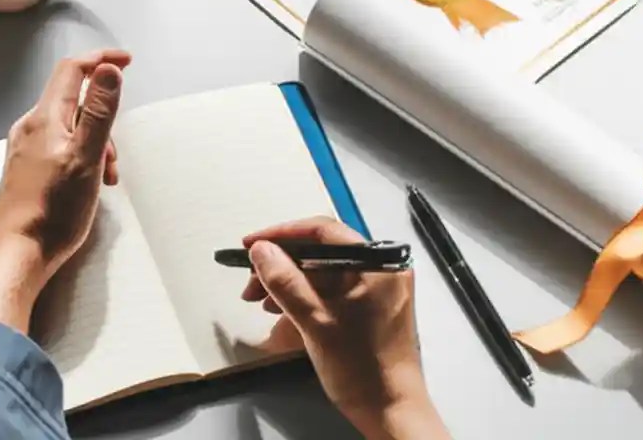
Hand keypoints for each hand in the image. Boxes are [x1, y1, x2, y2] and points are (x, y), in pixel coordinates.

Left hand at [0, 49, 129, 332]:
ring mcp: (26, 149)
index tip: (125, 61)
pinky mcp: (27, 169)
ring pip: (69, 128)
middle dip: (104, 119)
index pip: (73, 70)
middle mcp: (30, 128)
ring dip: (96, 143)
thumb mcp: (86, 157)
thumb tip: (109, 71)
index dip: (101, 60)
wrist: (17, 254)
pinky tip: (87, 185)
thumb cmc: (50, 214)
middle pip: (73, 100)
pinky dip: (81, 157)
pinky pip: (60, 148)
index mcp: (44, 119)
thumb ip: (99, 112)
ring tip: (104, 177)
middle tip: (115, 154)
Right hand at [242, 218, 448, 439]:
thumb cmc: (360, 367)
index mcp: (377, 263)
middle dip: (281, 264)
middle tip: (250, 282)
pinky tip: (282, 309)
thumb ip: (286, 281)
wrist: (391, 411)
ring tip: (260, 300)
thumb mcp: (315, 321)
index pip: (323, 230)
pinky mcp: (370, 306)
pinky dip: (305, 296)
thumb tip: (260, 250)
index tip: (250, 245)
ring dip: (288, 282)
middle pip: (321, 251)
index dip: (282, 234)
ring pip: (323, 272)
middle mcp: (381, 268)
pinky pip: (332, 290)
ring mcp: (377, 288)